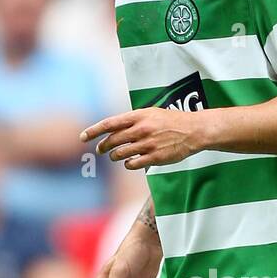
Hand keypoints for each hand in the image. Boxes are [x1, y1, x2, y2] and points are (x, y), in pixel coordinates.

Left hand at [80, 108, 208, 168]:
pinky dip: (128, 164)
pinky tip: (131, 161)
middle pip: (112, 140)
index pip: (109, 123)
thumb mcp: (151, 113)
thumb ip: (132, 120)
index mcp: (138, 116)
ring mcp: (147, 144)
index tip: (83, 137)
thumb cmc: (171, 121)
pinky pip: (132, 164)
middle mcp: (141, 129)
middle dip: (103, 147)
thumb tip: (113, 128)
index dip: (93, 131)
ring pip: (120, 154)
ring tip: (116, 156)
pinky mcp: (154, 157)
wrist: (194, 130)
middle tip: (101, 150)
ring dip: (115, 156)